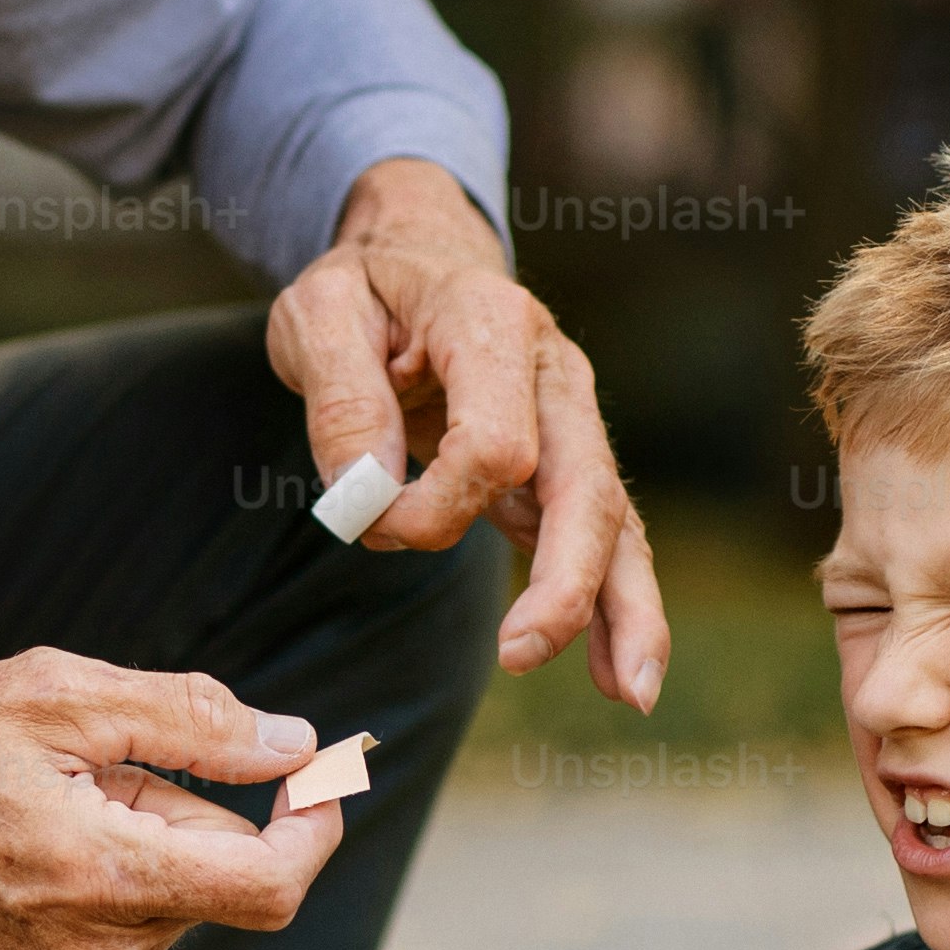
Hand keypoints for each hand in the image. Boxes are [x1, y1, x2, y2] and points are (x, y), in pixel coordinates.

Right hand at [0, 648, 345, 949]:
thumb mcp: (48, 696)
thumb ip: (189, 720)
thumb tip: (293, 740)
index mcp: (105, 881)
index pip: (273, 883)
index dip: (317, 822)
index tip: (324, 770)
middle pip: (214, 879)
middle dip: (179, 812)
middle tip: (88, 765)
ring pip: (169, 907)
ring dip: (136, 850)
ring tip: (34, 813)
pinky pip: (124, 941)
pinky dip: (102, 892)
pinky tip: (20, 861)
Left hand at [267, 158, 667, 708]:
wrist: (413, 256)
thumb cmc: (363, 289)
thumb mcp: (318, 313)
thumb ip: (339, 396)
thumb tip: (368, 491)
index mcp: (492, 324)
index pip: (495, 441)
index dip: (433, 502)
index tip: (368, 518)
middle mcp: (552, 373)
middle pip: (584, 487)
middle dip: (564, 580)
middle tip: (523, 653)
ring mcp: (570, 419)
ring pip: (613, 522)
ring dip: (623, 609)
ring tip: (631, 692)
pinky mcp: (563, 463)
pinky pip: (601, 539)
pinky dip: (613, 606)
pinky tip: (621, 676)